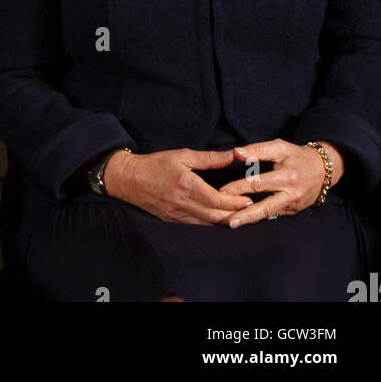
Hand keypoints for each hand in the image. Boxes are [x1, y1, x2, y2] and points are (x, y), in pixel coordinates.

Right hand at [103, 147, 253, 224]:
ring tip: (240, 216)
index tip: (248, 199)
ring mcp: (178, 215)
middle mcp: (183, 203)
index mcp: (186, 185)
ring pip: (207, 224)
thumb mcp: (182, 155)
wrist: (129, 179)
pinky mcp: (174, 221)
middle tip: (251, 209)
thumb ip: (208, 158)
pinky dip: (210, 224)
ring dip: (225, 221)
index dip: (234, 201)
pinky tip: (220, 220)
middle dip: (234, 213)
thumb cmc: (155, 164)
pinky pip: (197, 226)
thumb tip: (231, 156)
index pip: (216, 199)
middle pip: (215, 215)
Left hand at [219, 140, 343, 226]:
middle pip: (265, 206)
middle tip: (227, 219)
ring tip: (232, 224)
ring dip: (250, 220)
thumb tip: (236, 153)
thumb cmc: (297, 156)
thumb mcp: (280, 147)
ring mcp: (293, 205)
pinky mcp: (293, 211)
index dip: (240, 187)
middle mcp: (291, 194)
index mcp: (287, 177)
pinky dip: (259, 217)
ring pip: (269, 214)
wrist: (322, 170)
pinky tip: (245, 220)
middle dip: (245, 213)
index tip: (222, 190)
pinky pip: (274, 215)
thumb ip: (257, 150)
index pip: (259, 183)